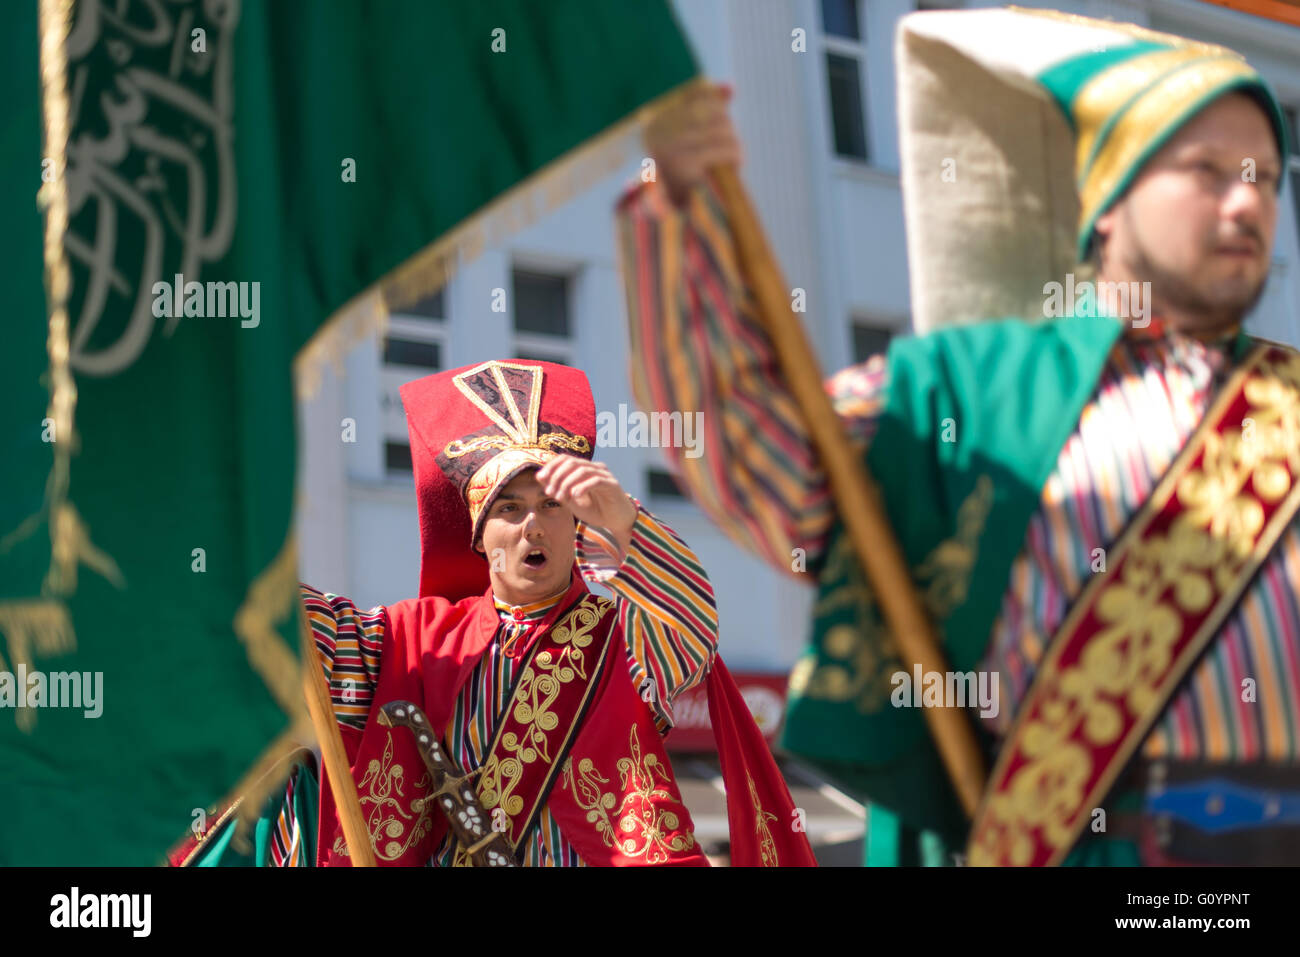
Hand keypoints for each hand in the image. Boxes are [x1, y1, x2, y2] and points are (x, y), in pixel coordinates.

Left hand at [536, 456, 636, 554]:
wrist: (617, 522)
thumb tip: (539, 476)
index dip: (551, 466)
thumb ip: (557, 488)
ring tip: (560, 497)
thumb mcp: (571, 500)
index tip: (540, 479)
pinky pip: (596, 480)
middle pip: (572, 462)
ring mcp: (605, 474)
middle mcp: (595, 468)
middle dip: (557, 476)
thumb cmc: (596, 510)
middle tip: (549, 493)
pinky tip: (575, 496)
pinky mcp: (612, 484)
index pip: (565, 458)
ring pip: (582, 470)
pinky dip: (582, 487)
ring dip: (567, 483)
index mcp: (585, 469)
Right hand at [644, 82, 741, 206]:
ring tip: (735, 159)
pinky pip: (721, 149)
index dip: (716, 97)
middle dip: (728, 129)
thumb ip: (708, 115)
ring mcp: (669, 147)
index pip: (695, 94)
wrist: (674, 222)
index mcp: (657, 122)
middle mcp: (659, 131)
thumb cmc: (687, 181)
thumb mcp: (694, 144)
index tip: (728, 100)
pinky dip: (734, 156)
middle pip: (712, 112)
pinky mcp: (683, 163)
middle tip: (731, 147)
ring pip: (720, 130)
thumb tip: (730, 88)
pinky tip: (736, 166)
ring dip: (734, 144)